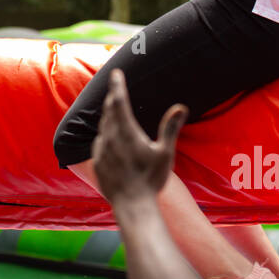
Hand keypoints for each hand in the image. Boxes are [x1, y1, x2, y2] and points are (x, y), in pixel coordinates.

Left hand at [93, 68, 188, 203]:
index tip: (115, 73)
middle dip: (112, 98)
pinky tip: (109, 138)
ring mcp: (101, 151)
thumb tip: (180, 107)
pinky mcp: (97, 163)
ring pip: (103, 127)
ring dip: (108, 116)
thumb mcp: (164, 153)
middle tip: (115, 88)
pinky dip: (104, 135)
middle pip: (109, 111)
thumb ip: (170, 128)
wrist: (132, 205)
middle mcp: (109, 138)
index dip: (117, 85)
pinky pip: (99, 143)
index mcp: (126, 132)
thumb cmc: (151, 179)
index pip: (119, 101)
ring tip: (112, 109)